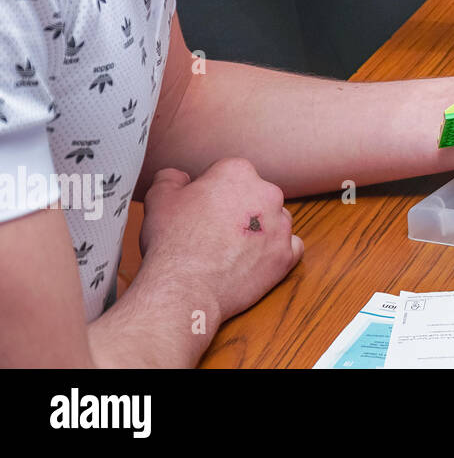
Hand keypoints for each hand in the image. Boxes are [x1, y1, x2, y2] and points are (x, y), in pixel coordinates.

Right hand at [138, 159, 302, 322]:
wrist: (184, 288)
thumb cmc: (172, 242)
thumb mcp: (159, 198)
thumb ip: (171, 178)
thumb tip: (179, 176)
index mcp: (238, 172)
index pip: (229, 174)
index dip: (212, 193)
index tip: (200, 211)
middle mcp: (267, 192)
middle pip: (255, 195)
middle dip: (238, 209)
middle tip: (212, 232)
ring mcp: (280, 225)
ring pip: (274, 220)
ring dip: (259, 230)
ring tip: (230, 249)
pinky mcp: (286, 255)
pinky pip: (289, 247)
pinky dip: (275, 253)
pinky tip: (254, 261)